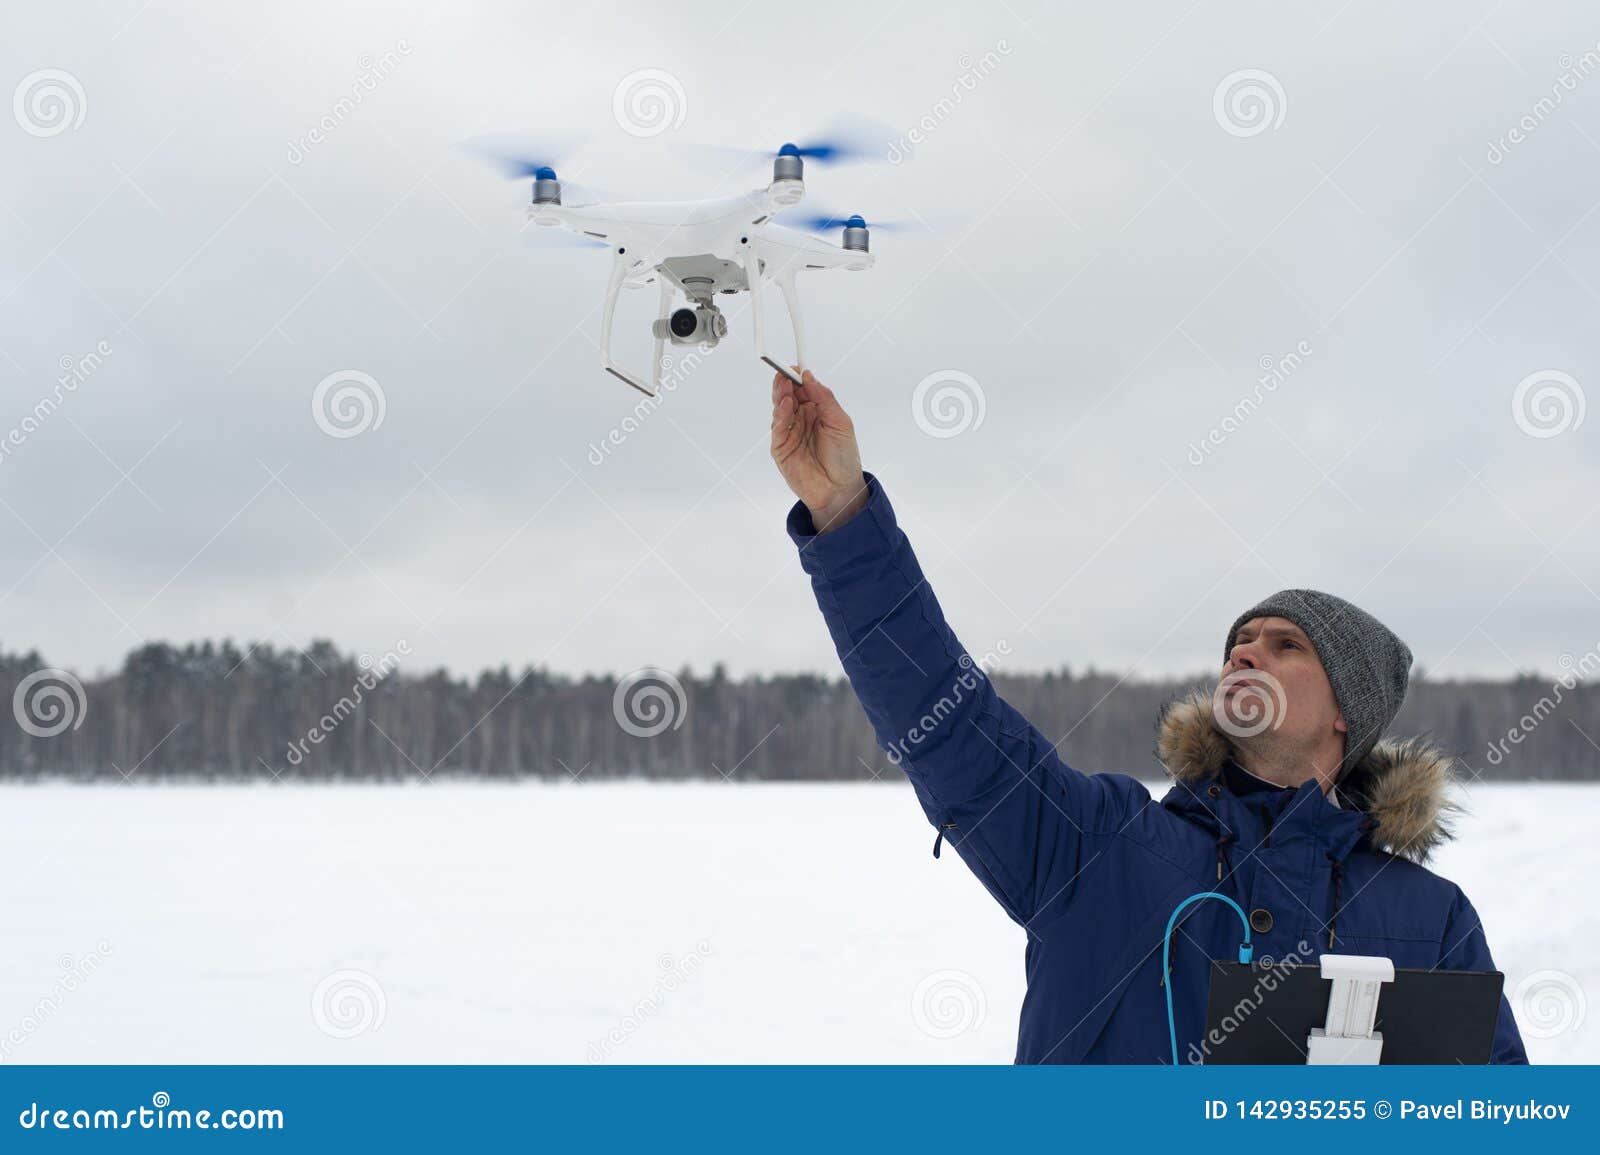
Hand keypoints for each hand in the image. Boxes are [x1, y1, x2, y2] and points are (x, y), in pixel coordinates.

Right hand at [769, 368, 867, 533]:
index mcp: (816, 411)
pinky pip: (778, 428)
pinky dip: (780, 415)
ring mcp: (789, 433)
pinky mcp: (781, 448)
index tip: (795, 367)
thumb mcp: (840, 422)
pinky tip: (786, 405)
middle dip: (785, 384)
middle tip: (784, 373)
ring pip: (780, 409)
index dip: (798, 378)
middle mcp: (801, 420)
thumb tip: (808, 376)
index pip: (802, 389)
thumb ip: (824, 398)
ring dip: (781, 396)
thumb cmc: (844, 457)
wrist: (839, 489)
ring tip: (784, 386)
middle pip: (788, 396)